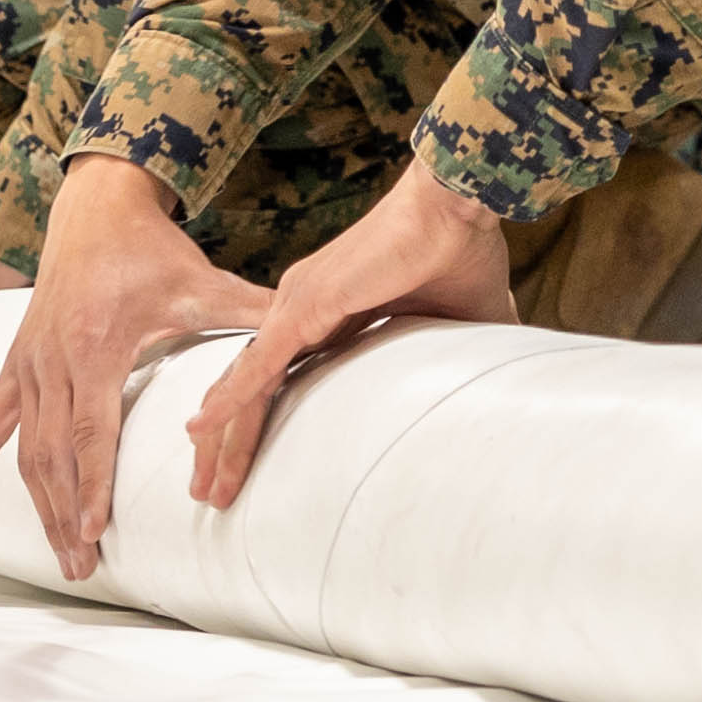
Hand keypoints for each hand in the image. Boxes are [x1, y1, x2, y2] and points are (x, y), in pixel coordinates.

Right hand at [0, 162, 269, 579]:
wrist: (95, 209)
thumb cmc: (152, 250)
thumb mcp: (202, 280)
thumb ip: (249, 312)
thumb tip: (297, 336)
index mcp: (95, 347)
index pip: (90, 431)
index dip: (92, 483)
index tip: (95, 530)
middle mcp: (52, 360)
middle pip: (53, 455)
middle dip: (67, 515)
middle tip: (83, 568)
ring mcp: (28, 364)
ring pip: (25, 451)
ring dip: (39, 507)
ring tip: (59, 556)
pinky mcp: (16, 363)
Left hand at [182, 160, 515, 508]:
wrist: (459, 207)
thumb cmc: (464, 253)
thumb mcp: (462, 327)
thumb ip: (463, 360)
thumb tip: (502, 392)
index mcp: (333, 313)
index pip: (284, 380)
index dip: (264, 425)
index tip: (251, 468)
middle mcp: (303, 308)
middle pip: (254, 389)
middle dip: (229, 445)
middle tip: (211, 494)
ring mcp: (299, 304)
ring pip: (248, 383)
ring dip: (223, 438)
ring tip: (204, 487)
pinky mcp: (306, 304)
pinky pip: (258, 363)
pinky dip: (228, 397)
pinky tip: (200, 429)